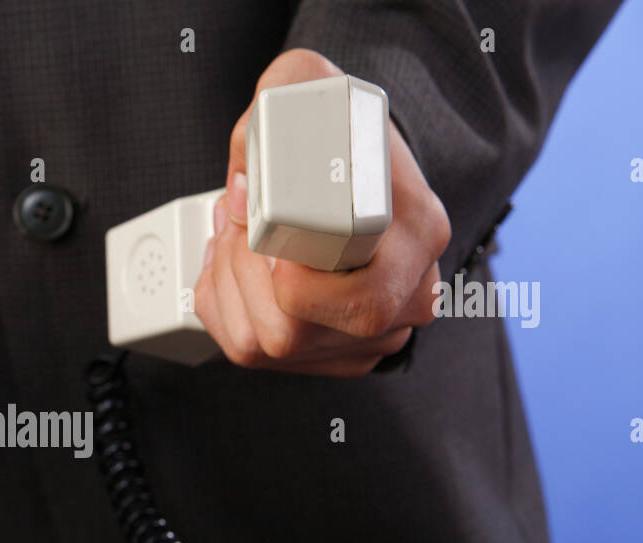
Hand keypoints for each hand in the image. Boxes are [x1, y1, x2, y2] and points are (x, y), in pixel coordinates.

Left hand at [195, 48, 451, 375]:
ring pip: (268, 348)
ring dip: (227, 289)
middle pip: (296, 333)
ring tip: (231, 239)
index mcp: (417, 234)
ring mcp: (374, 334)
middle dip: (241, 279)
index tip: (263, 236)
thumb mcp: (304, 88)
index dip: (291, 282)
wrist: (355, 154)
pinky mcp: (337, 352)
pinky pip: (255, 353)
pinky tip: (234, 269)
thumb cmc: (336, 127)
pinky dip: (225, 307)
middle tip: (233, 227)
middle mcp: (405, 296)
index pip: (362, 301)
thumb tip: (243, 192)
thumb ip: (266, 118)